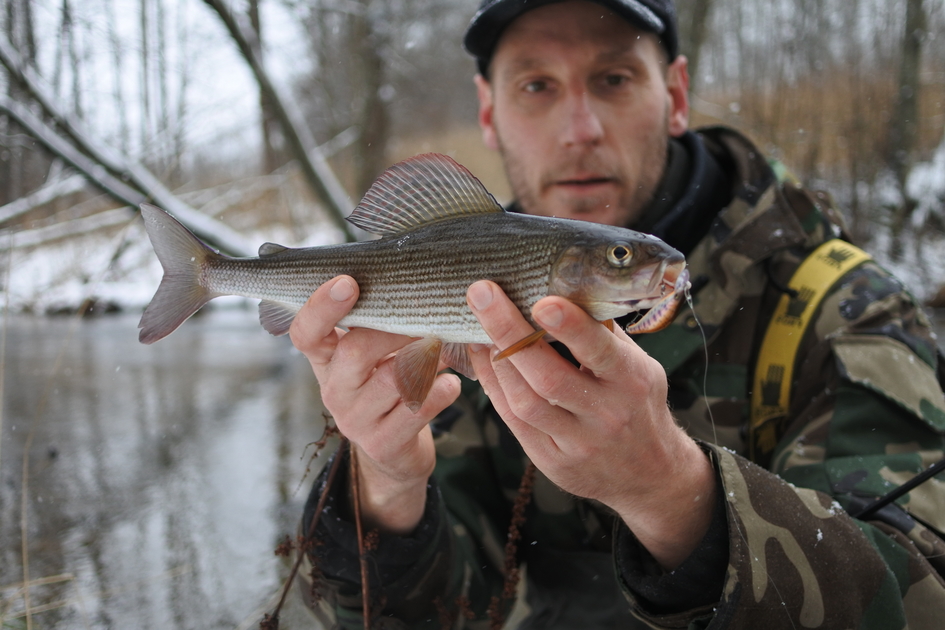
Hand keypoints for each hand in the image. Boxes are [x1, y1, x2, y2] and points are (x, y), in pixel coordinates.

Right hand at [289, 276, 460, 533]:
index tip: (347, 282)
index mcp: (326, 361)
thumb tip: (410, 278)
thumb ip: (377, 322)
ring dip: (426, 359)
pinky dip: (441, 391)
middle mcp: (334, 391)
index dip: (320, 307)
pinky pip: (417, 409)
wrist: (394, 451)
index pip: (306, 333)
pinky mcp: (382, 444)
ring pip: (393, 379)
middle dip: (396, 329)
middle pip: (355, 351)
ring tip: (442, 349)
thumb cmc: (387, 384)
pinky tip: (450, 383)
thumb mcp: (373, 354)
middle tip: (425, 318)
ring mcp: (355, 421)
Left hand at [466, 280, 716, 568]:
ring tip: (475, 323)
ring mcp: (578, 443)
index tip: (543, 301)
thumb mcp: (639, 366)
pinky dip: (493, 385)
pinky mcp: (553, 462)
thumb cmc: (638, 403)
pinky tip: (481, 356)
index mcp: (632, 382)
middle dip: (511, 332)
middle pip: (549, 377)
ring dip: (496, 360)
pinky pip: (514, 421)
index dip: (571, 327)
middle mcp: (606, 414)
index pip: (600, 352)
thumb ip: (604, 334)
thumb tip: (564, 287)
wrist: (650, 474)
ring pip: (526, 402)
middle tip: (482, 293)